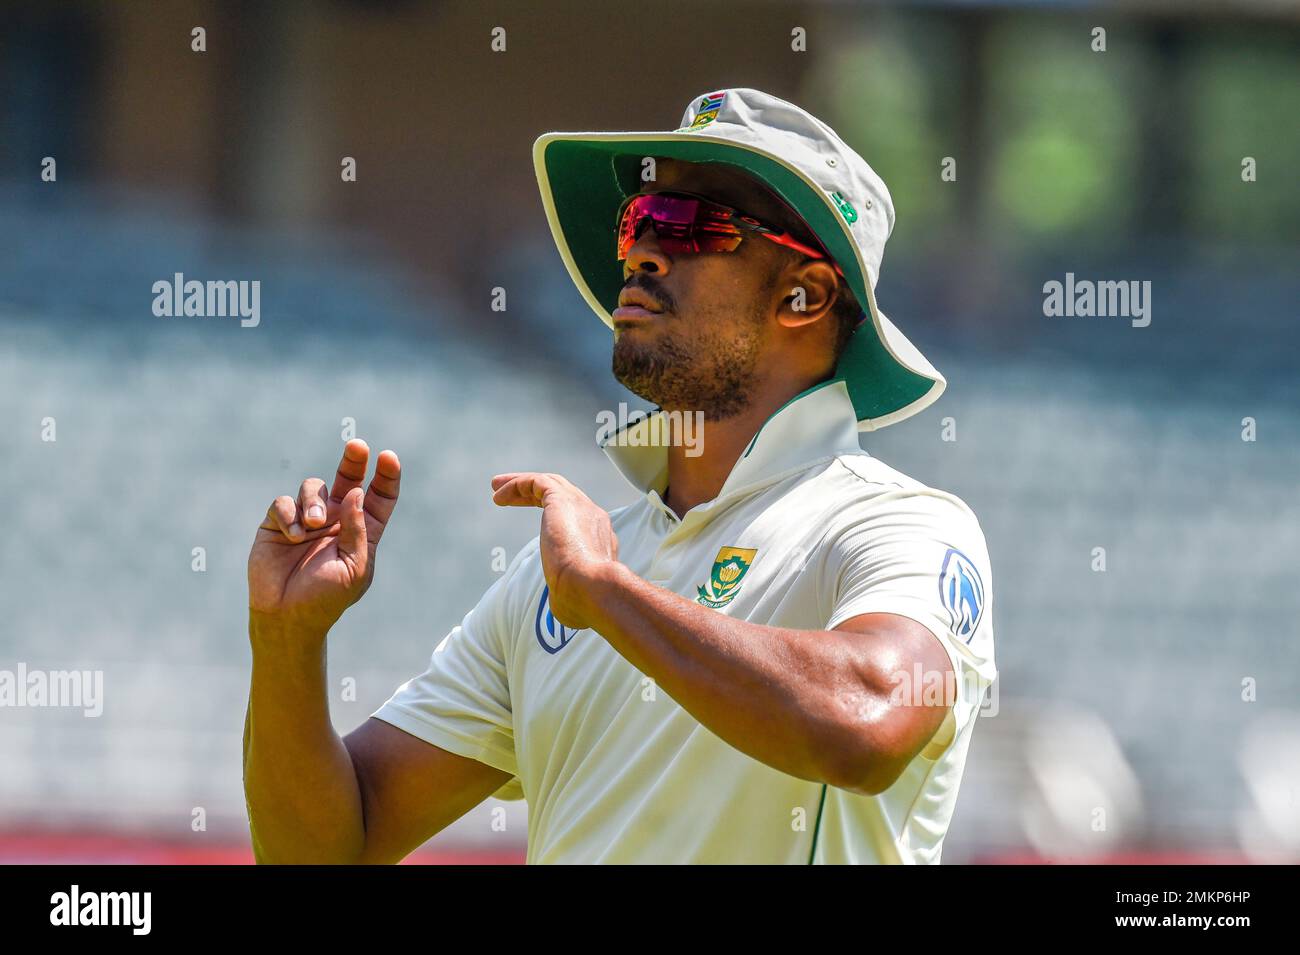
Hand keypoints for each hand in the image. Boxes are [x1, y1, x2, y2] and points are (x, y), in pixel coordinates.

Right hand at [248, 439, 401, 634]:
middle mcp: (336, 520)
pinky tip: (292, 535)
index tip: (389, 457)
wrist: (288, 617)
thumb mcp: (354, 568)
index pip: (378, 497)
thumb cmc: (326, 598)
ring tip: (313, 524)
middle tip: (357, 445)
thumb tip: (357, 493)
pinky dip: (289, 514)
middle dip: (353, 460)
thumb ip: (358, 530)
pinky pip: (283, 503)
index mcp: (362, 531)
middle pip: (348, 479)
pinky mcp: (278, 523)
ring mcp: (306, 520)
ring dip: (314, 501)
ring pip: (313, 487)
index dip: (385, 476)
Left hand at [491, 472, 617, 628]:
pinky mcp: (562, 500)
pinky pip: (537, 482)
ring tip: (495, 486)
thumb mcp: (573, 600)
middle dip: (534, 492)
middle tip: (507, 493)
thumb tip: (562, 611)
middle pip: (562, 494)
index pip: (576, 518)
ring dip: (521, 483)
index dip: (550, 515)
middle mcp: (592, 517)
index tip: (533, 524)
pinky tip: (497, 497)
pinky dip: (517, 485)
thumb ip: (567, 597)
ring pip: (548, 483)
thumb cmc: (583, 602)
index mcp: (598, 539)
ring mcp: (579, 506)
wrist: (593, 588)